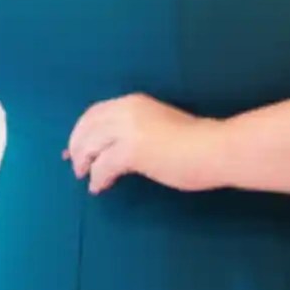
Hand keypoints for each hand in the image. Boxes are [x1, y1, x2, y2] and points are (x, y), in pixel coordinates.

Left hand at [64, 94, 224, 193]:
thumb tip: (111, 147)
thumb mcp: (160, 126)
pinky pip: (102, 166)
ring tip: (86, 177)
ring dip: (84, 163)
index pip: (95, 112)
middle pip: (86, 127)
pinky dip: (98, 178)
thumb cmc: (197, 141)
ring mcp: (128, 130)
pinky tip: (101, 187)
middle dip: (77, 147)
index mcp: (134, 102)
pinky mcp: (131, 151)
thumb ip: (137, 131)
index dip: (81, 130)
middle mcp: (126, 111)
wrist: (215, 148)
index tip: (74, 146)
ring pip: (89, 146)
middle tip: (75, 165)